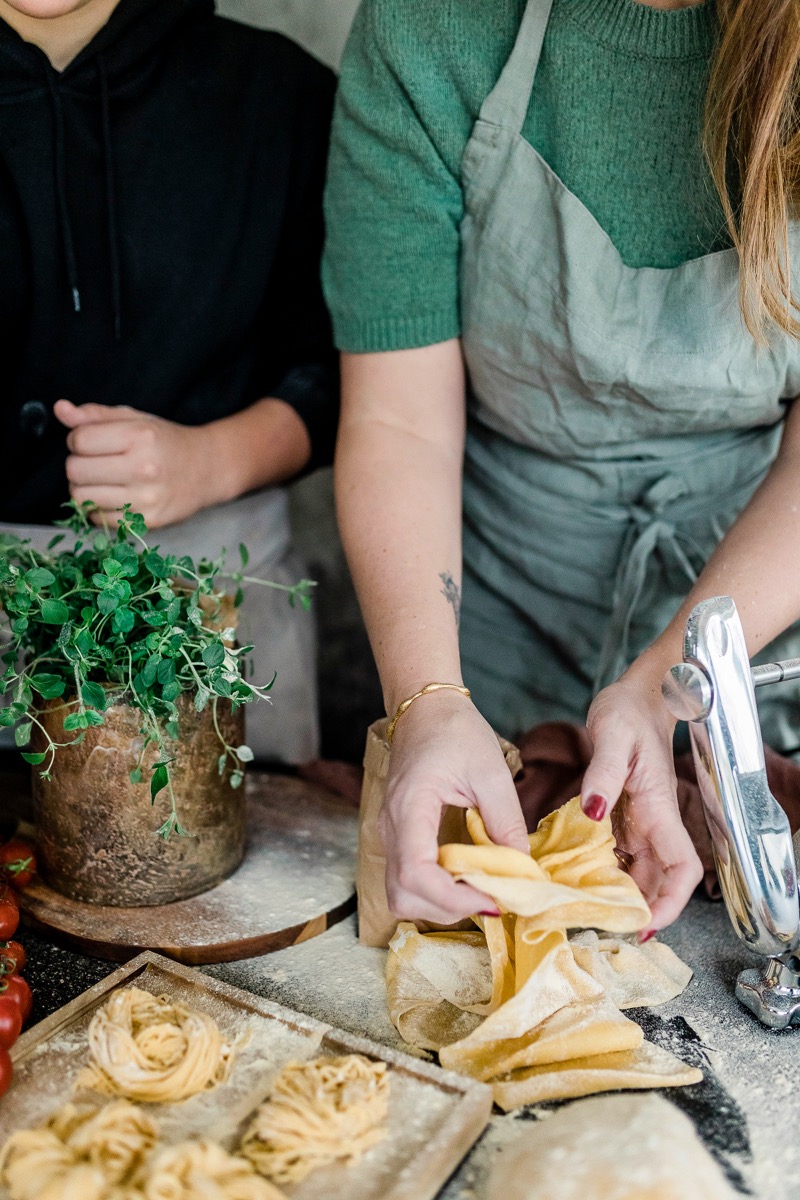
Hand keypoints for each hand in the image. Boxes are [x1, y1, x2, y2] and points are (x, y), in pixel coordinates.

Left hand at [55, 400, 220, 528]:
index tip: (93, 442)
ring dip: (85, 488)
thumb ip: (95, 415)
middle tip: (96, 463)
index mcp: (140, 437)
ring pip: (82, 498)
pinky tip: (114, 497)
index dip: (78, 440)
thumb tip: (61, 409)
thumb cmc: (167, 441)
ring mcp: (146, 499)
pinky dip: (98, 509)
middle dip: (78, 465)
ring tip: (103, 481)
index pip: (79, 441)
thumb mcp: (135, 419)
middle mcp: (144, 468)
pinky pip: (98, 519)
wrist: (208, 469)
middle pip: (75, 471)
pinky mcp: (148, 522)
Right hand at [381, 691, 529, 923]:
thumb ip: (507, 822)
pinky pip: (406, 880)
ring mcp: (389, 833)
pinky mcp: (397, 837)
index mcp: (410, 806)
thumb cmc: (456, 732)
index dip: (452, 897)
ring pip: (400, 894)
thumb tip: (523, 871)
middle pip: (402, 894)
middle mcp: (391, 826)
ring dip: (439, 904)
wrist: (425, 709)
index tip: (492, 898)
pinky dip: (434, 892)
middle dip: (447, 907)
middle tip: (490, 897)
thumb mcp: (491, 773)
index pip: (415, 871)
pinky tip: (464, 877)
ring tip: (479, 888)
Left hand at [583, 664, 702, 934]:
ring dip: (617, 894)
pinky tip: (573, 876)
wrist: (635, 698)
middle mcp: (653, 822)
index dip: (671, 903)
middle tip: (596, 926)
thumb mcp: (611, 738)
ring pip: (636, 872)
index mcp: (659, 810)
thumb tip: (592, 814)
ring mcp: (640, 822)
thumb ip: (602, 776)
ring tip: (580, 910)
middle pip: (657, 881)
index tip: (644, 925)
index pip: (682, 869)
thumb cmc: (627, 713)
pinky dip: (600, 870)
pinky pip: (617, 854)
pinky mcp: (623, 816)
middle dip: (636, 910)